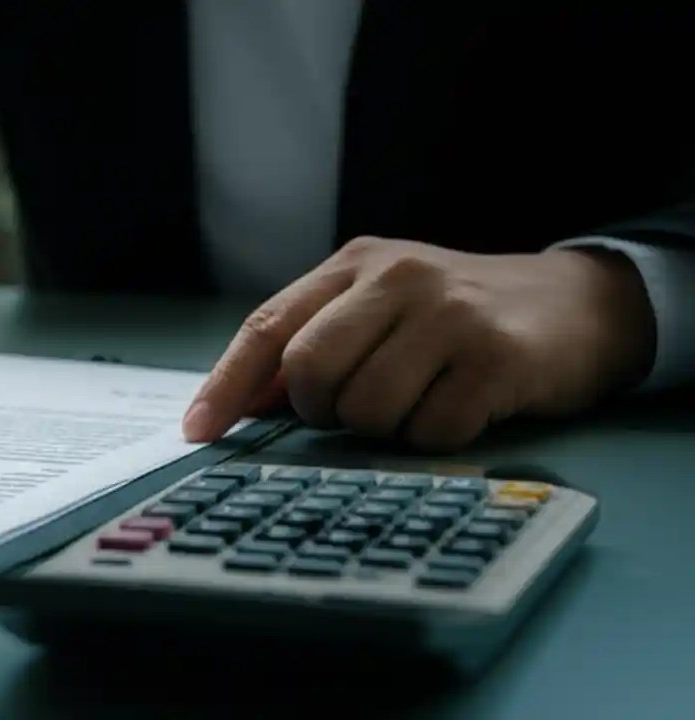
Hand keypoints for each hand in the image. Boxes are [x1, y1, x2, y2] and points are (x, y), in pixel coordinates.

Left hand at [183, 236, 655, 450]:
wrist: (575, 305)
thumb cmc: (457, 317)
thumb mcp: (381, 309)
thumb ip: (315, 343)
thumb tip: (243, 404)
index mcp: (356, 263)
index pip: (268, 326)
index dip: (226, 384)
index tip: (198, 431)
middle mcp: (398, 278)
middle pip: (308, 371)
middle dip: (320, 411)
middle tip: (355, 410)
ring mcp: (449, 314)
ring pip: (365, 409)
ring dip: (383, 428)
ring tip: (419, 400)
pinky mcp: (497, 358)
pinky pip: (429, 431)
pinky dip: (434, 438)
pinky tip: (461, 409)